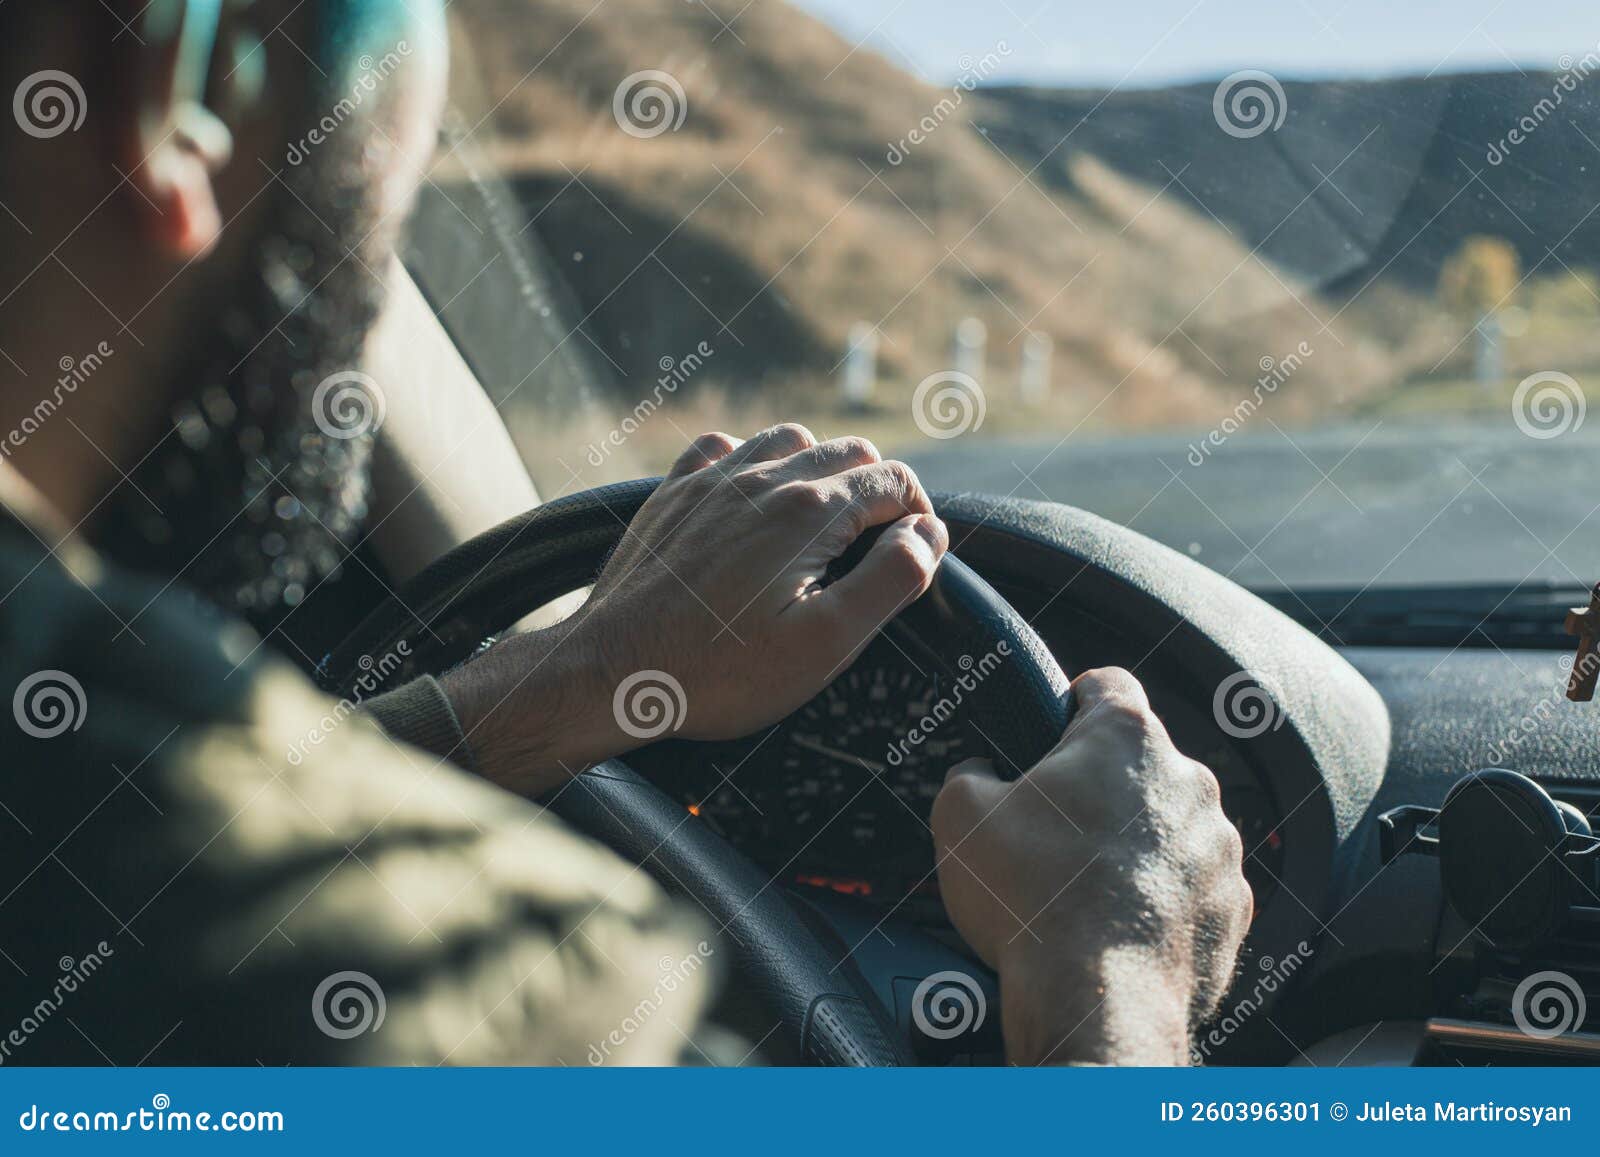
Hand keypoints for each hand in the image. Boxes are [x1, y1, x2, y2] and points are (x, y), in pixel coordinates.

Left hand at [442, 424, 948, 791]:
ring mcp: (712, 480)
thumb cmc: (720, 672)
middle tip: (876, 548)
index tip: (915, 557)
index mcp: (810, 513)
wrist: (610, 672)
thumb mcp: (825, 644)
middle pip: (849, 453)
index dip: (920, 516)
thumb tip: (926, 533)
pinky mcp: (672, 494)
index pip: (894, 482)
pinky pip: (724, 448)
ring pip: (790, 440)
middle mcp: (763, 479)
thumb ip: (890, 580)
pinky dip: (753, 463)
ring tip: (822, 524)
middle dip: (878, 492)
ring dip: (820, 470)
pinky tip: (752, 502)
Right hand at [930, 667, 1251, 1065]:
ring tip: (1083, 890)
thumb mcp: (958, 814)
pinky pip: (1192, 885)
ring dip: (1134, 845)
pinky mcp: (1233, 907)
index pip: (1105, 684)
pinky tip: (1117, 927)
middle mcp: (1188, 781)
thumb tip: (982, 773)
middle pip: (1138, 763)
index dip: (1070, 704)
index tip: (1050, 736)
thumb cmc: (1032, 900)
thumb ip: (970, 771)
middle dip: (1099, 789)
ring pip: (1169, 826)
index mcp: (1126, 739)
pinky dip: (1161, 899)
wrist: (1096, 1002)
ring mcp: (1218, 847)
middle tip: (1051, 832)